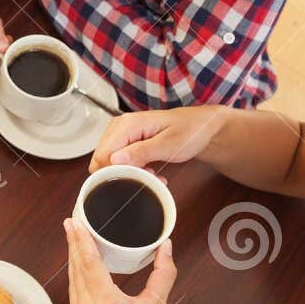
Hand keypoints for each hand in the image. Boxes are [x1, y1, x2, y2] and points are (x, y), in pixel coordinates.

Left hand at [64, 218, 191, 303]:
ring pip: (73, 289)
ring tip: (78, 248)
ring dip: (75, 267)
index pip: (88, 263)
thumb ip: (162, 271)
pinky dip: (79, 287)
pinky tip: (83, 276)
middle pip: (76, 273)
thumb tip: (165, 247)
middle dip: (75, 249)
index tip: (72, 223)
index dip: (79, 240)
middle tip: (73, 227)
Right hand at [89, 105, 227, 172]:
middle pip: (102, 159)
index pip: (104, 154)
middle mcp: (120, 125)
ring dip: (128, 173)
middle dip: (122, 173)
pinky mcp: (125, 140)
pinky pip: (118, 159)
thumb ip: (141, 152)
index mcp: (128, 124)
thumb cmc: (190, 131)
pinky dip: (131, 169)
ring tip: (151, 175)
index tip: (137, 179)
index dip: (116, 172)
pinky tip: (148, 171)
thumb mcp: (168, 145)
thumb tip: (114, 160)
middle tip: (146, 178)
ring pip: (109, 161)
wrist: (202, 127)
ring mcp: (121, 132)